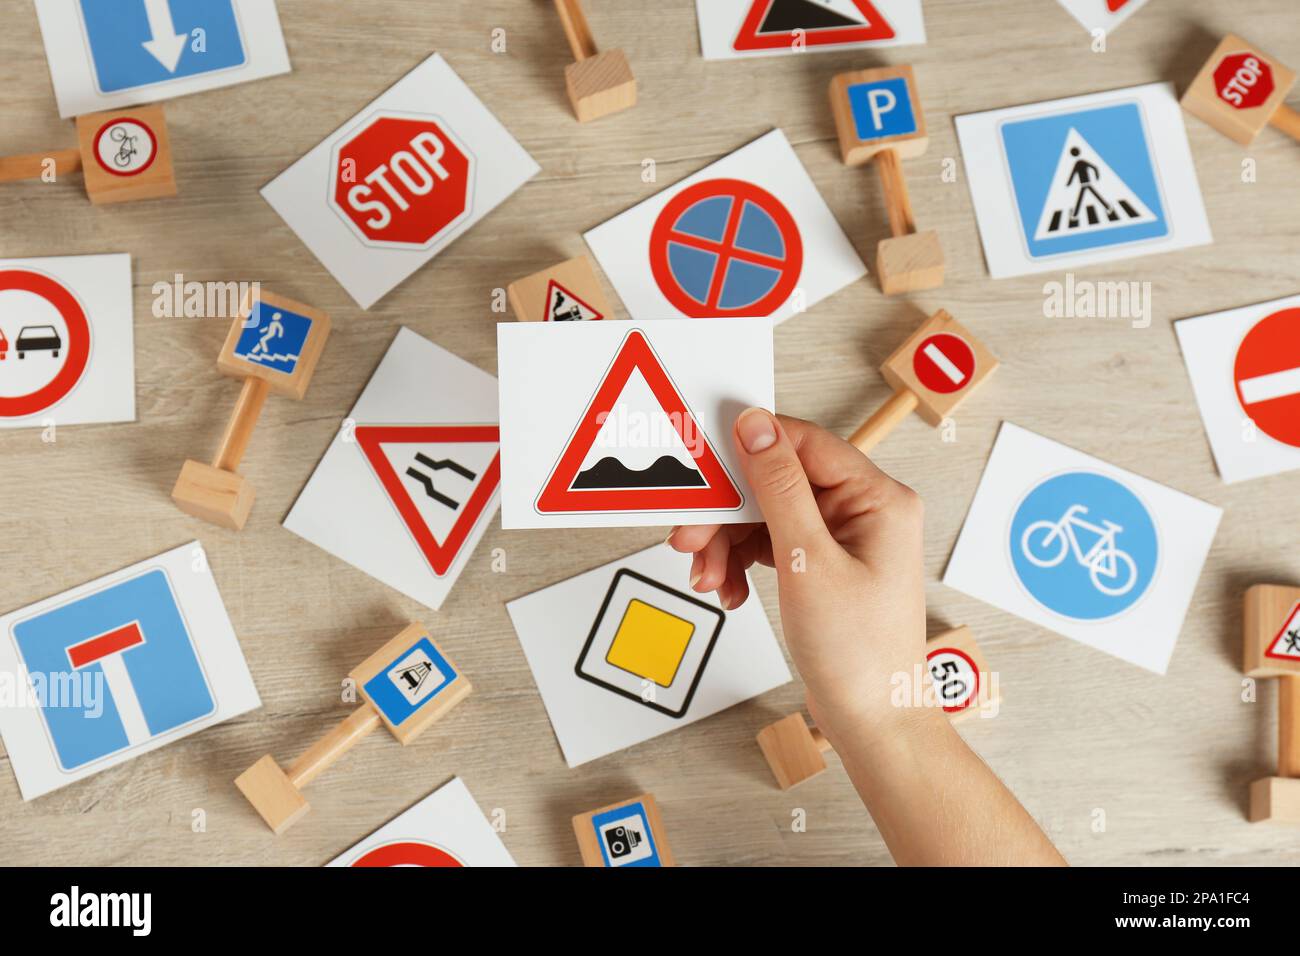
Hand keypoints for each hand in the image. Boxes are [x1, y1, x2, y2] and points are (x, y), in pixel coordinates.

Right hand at [667, 409, 928, 737]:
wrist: (872, 722)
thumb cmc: (860, 654)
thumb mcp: (807, 561)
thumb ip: (778, 488)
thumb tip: (756, 426)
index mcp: (877, 498)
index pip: (803, 444)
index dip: (748, 449)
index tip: (704, 462)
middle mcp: (864, 511)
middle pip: (776, 482)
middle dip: (728, 511)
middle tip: (691, 536)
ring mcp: (843, 539)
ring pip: (766, 515)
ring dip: (728, 542)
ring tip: (708, 575)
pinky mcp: (823, 564)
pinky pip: (771, 544)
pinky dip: (742, 562)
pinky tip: (728, 587)